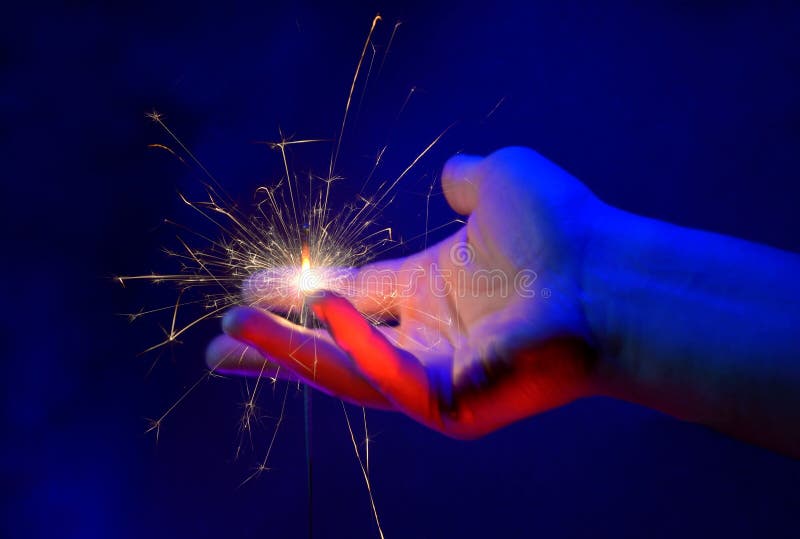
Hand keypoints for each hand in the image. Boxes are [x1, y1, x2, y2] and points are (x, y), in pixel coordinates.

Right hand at [207, 147, 608, 437]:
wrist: (611, 278)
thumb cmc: (564, 232)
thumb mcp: (502, 182)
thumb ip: (467, 179)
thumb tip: (453, 174)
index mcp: (429, 291)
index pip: (351, 297)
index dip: (298, 294)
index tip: (251, 287)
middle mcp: (425, 336)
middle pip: (333, 347)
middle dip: (274, 348)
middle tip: (219, 346)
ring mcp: (435, 373)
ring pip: (343, 372)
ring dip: (285, 356)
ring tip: (229, 342)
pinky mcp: (448, 402)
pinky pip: (385, 377)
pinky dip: (350, 348)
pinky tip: (318, 313)